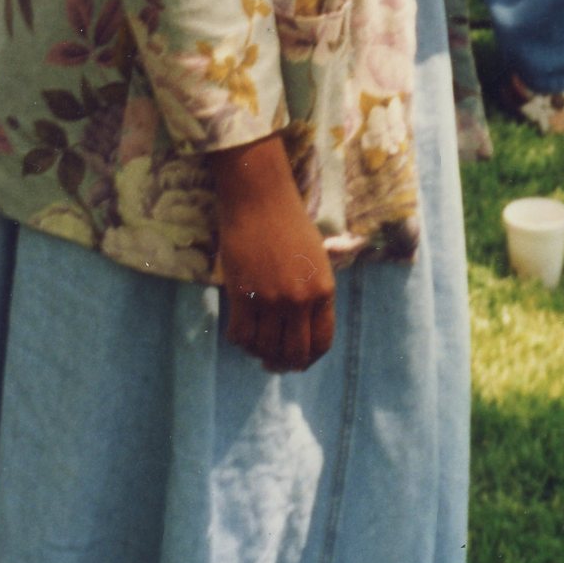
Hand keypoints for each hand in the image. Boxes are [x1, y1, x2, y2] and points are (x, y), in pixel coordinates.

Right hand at [212, 135, 335, 373]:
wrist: (260, 199)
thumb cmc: (289, 224)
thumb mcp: (316, 259)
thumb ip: (313, 294)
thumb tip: (301, 331)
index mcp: (324, 290)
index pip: (321, 343)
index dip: (308, 358)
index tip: (296, 360)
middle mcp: (301, 300)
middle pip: (293, 354)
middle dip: (282, 363)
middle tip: (271, 360)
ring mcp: (272, 299)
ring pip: (264, 348)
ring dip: (258, 351)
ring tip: (254, 340)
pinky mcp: (244, 295)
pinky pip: (240, 335)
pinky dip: (239, 340)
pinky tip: (239, 328)